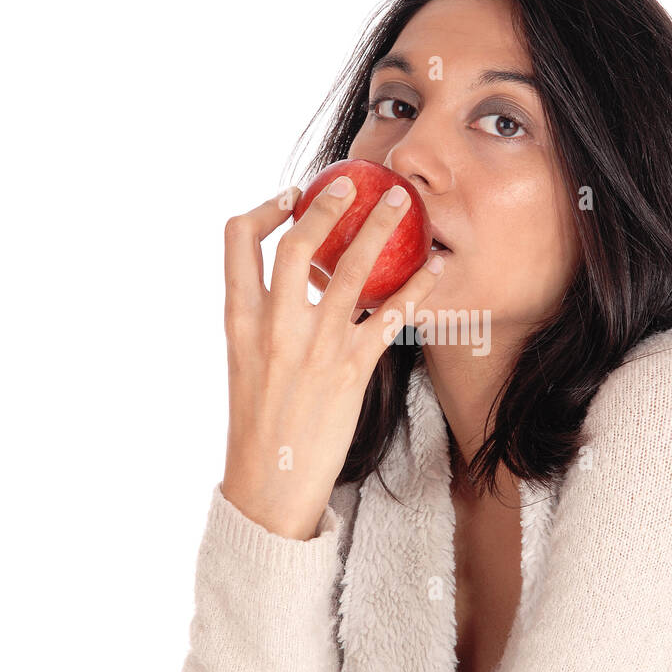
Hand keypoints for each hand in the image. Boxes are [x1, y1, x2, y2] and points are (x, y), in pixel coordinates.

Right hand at [219, 175, 444, 539]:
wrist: (268, 485)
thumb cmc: (258, 425)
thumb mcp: (244, 363)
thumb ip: (262, 319)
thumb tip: (292, 283)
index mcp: (237, 319)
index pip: (238, 240)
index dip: (263, 209)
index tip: (289, 199)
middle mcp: (273, 326)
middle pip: (297, 243)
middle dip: (326, 205)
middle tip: (351, 185)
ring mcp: (314, 347)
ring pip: (351, 270)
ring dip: (380, 229)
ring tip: (400, 202)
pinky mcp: (351, 371)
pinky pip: (390, 316)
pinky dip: (416, 288)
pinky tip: (434, 270)